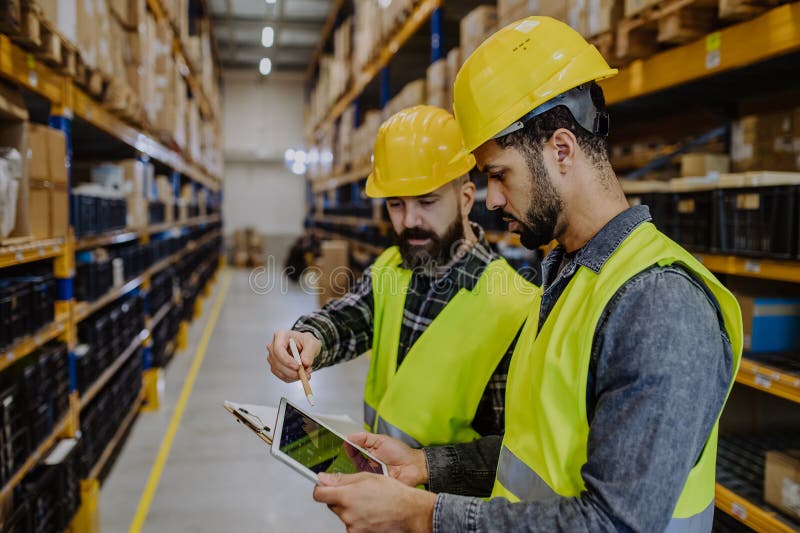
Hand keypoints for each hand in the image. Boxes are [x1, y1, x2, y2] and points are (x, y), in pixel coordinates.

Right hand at [267, 330, 320, 381]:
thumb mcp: (312, 343)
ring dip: (294, 376)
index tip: (298, 367)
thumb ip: (309, 352)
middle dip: (292, 371)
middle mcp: (273, 347)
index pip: (278, 350)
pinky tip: (301, 374)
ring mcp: (273, 358)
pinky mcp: (275, 367)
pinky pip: (282, 376)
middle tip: (306, 372)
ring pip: (280, 372)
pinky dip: (292, 378)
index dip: (287, 361)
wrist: (305, 347)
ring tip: (306, 372)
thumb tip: (305, 363)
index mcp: (280, 336)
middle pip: (278, 363)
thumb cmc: (306, 342)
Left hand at [313, 472, 435, 532]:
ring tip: (368, 504)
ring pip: (343, 515)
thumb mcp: (367, 477)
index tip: (324, 486)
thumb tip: (323, 478)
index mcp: (347, 496)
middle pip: (332, 504)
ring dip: (350, 509)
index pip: (319, 494)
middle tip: (357, 493)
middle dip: (340, 498)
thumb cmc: (393, 493)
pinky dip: (358, 520)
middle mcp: (347, 513)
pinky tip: (370, 513)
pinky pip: (352, 525)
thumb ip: (342, 479)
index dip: (321, 488)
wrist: (409, 512)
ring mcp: (352, 526)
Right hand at [346, 432, 427, 486]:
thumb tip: (351, 436)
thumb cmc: (401, 453)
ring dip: (355, 466)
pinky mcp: (374, 484)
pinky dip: (362, 478)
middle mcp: (367, 465)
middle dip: (349, 456)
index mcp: (369, 453)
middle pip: (353, 461)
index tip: (345, 441)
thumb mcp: (382, 440)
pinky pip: (365, 482)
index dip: (349, 446)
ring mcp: (370, 475)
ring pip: (356, 473)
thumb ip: (366, 438)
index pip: (354, 449)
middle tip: (348, 449)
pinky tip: (362, 472)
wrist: (414, 466)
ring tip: (351, 459)